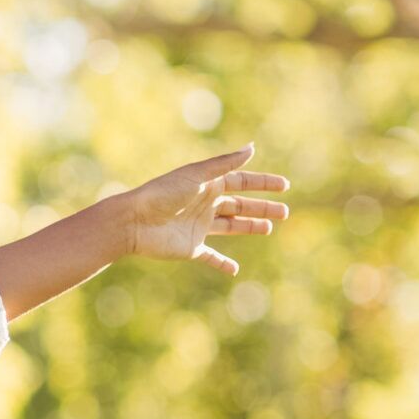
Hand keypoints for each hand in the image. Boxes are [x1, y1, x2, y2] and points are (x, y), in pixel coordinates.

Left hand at [118, 143, 290, 275]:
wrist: (133, 222)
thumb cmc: (162, 194)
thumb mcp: (195, 176)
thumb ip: (223, 164)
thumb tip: (252, 148)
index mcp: (207, 186)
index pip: (241, 182)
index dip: (262, 183)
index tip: (284, 186)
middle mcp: (204, 205)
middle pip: (240, 205)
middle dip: (262, 207)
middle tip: (285, 213)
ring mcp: (198, 227)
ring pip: (231, 226)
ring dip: (250, 227)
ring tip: (269, 229)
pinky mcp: (190, 247)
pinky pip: (210, 257)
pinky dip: (222, 264)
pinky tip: (234, 270)